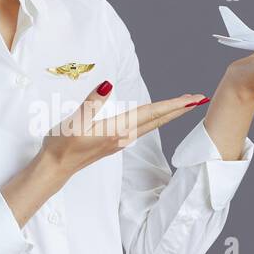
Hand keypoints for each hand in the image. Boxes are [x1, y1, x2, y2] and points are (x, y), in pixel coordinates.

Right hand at [40, 80, 207, 177]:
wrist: (55, 169)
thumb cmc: (62, 145)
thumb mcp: (75, 120)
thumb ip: (93, 102)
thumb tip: (107, 84)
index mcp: (117, 129)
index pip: (151, 113)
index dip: (173, 105)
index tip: (193, 99)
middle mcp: (123, 137)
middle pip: (157, 120)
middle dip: (179, 109)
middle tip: (199, 99)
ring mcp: (120, 142)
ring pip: (151, 125)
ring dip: (168, 115)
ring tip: (183, 106)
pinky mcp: (113, 144)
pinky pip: (142, 130)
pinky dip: (154, 121)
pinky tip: (155, 118)